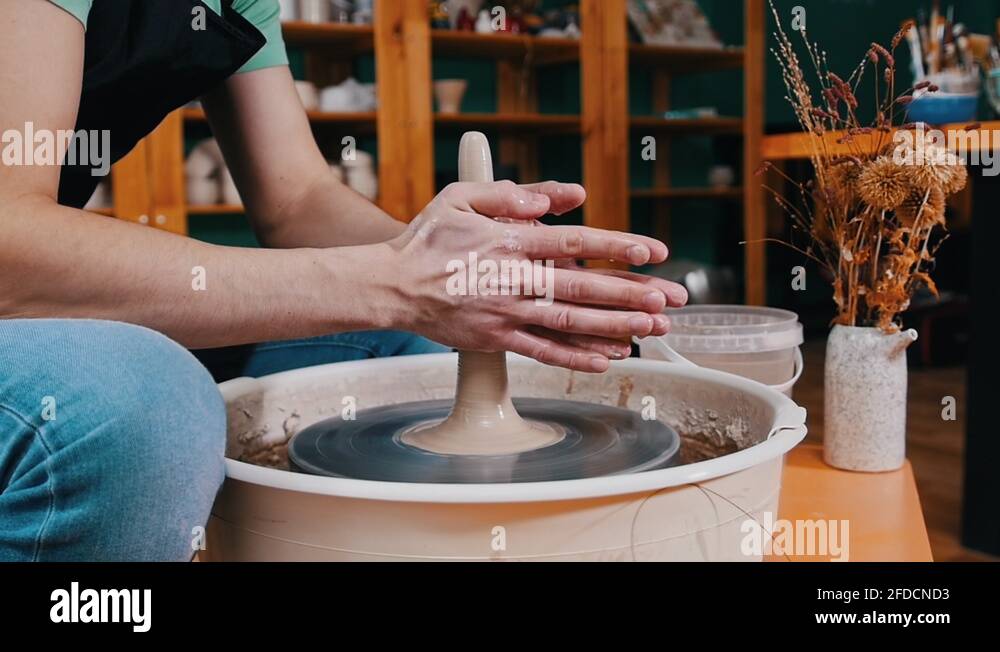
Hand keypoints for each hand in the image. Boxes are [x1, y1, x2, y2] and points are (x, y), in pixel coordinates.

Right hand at [390, 180, 687, 372]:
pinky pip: (542, 351)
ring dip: (614, 327)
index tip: (651, 251)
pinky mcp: (495, 339)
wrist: (389, 286)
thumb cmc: (428, 239)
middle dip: (631, 293)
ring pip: (569, 322)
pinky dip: (576, 357)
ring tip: (651, 330)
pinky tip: (607, 359)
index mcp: (509, 240)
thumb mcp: (464, 197)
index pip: (573, 242)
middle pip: (581, 287)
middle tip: (668, 300)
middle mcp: (512, 279)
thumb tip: (570, 196)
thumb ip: (517, 194)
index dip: (615, 248)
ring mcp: (505, 313)